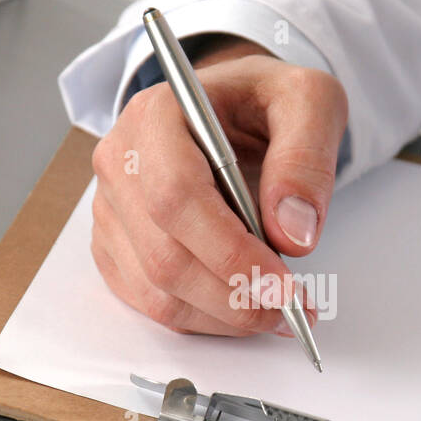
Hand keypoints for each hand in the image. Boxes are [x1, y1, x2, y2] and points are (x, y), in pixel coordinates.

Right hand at [89, 34, 347, 334]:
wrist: (236, 109)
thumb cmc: (264, 102)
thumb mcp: (308, 101)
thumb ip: (306, 159)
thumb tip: (293, 233)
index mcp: (156, 115)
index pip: (176, 197)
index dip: (230, 253)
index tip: (282, 285)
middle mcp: (120, 161)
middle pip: (164, 255)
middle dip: (235, 296)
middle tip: (292, 308)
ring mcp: (112, 208)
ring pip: (156, 289)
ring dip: (223, 316)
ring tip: (279, 311)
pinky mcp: (116, 245)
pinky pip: (151, 302)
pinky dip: (204, 318)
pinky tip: (244, 308)